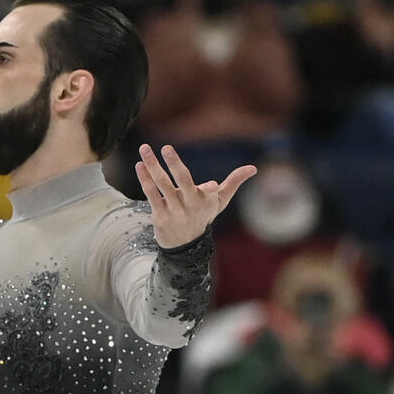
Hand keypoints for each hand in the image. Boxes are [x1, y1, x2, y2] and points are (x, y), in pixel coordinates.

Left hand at [137, 144, 254, 248]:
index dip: (210, 189)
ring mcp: (173, 210)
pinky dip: (145, 179)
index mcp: (206, 200)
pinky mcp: (159, 215)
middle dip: (174, 164)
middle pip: (182, 182)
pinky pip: (151, 194)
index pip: (209, 192)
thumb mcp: (221, 201)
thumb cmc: (204, 216)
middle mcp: (189, 205)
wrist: (185, 245)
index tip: (211, 186)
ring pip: (162, 185)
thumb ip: (234, 182)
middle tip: (167, 148)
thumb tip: (253, 168)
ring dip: (152, 166)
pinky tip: (139, 165)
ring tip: (144, 148)